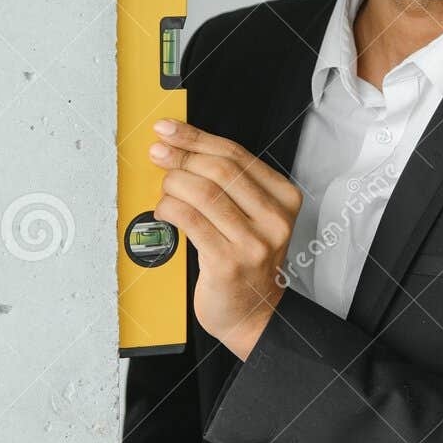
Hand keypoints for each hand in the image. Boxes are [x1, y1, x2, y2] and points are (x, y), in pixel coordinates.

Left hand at [148, 119, 302, 359]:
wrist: (254, 314)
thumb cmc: (246, 261)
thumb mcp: (252, 217)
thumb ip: (229, 185)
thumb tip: (182, 146)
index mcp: (284, 199)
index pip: (236, 155)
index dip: (197, 137)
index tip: (169, 129)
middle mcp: (274, 219)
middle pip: (220, 170)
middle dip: (181, 155)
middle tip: (158, 153)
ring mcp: (254, 243)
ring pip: (203, 192)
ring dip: (173, 183)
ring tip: (164, 188)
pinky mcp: (228, 263)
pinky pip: (190, 220)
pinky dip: (169, 208)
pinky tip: (163, 210)